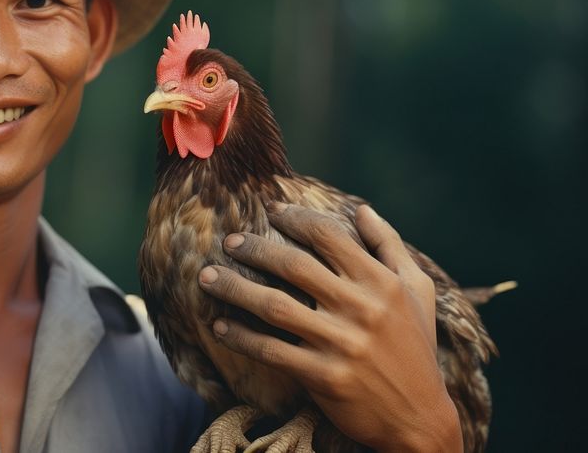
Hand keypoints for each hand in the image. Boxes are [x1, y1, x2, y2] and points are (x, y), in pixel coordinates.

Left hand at [197, 203, 462, 452]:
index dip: (295, 218)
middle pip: (294, 265)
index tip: (270, 211)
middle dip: (255, 248)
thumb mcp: (417, 292)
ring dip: (234, 288)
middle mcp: (361, 308)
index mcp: (381, 282)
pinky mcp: (324, 377)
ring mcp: (341, 344)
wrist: (420, 419)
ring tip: (206, 277)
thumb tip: (361, 209)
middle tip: (229, 241)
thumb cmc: (416, 348)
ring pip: (274, 306)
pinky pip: (271, 351)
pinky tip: (220, 326)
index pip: (329, 235)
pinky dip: (241, 337)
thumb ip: (390, 246)